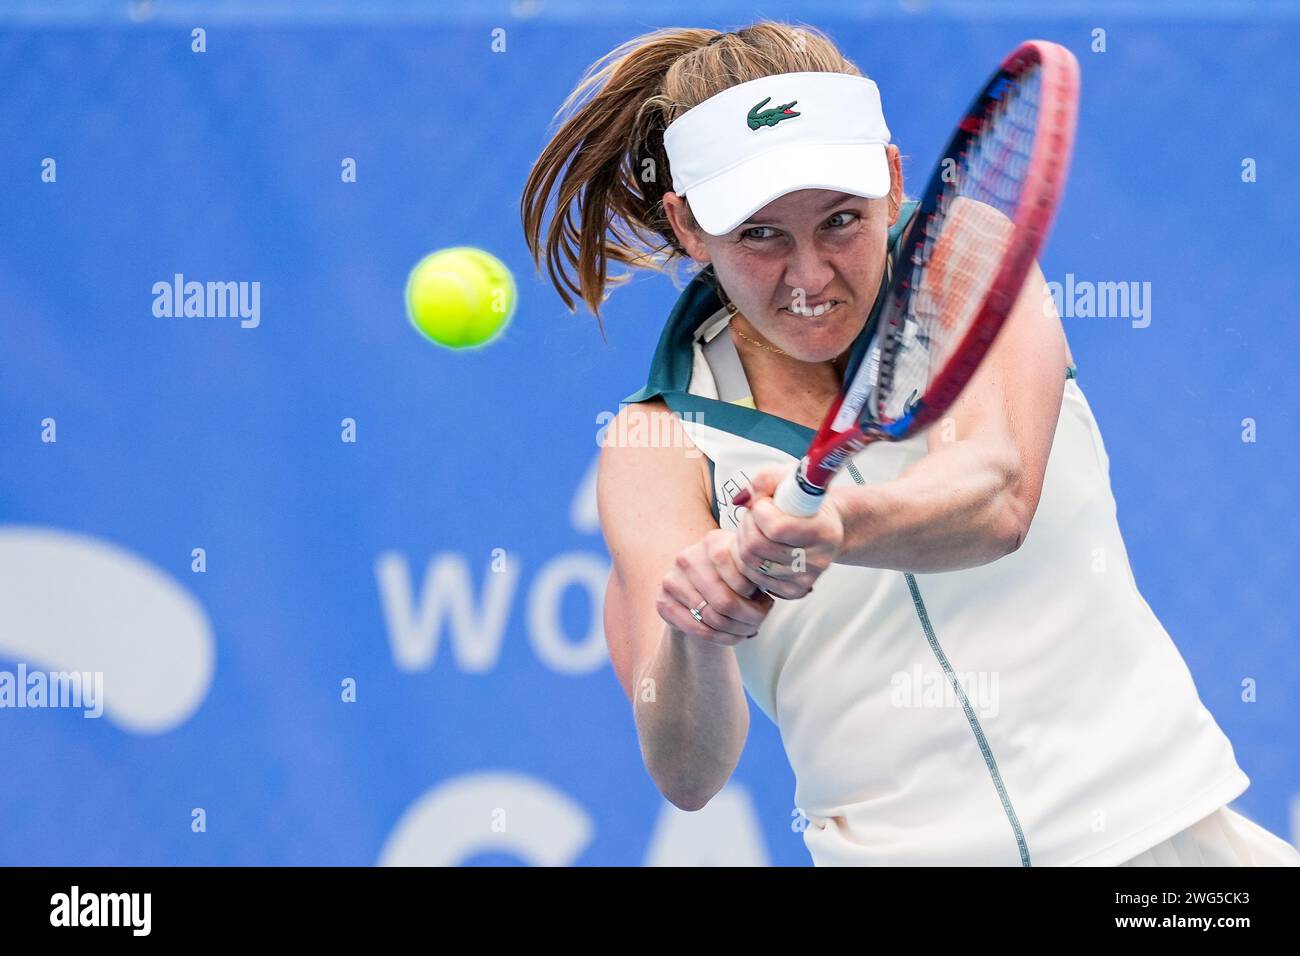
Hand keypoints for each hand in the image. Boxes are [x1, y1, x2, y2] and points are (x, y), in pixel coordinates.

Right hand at [656, 529, 775, 645]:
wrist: (699, 590)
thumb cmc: (731, 578)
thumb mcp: (746, 569)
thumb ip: (757, 575)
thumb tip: (770, 595)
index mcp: (714, 541)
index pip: (742, 578)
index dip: (759, 597)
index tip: (766, 602)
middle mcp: (688, 557)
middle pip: (726, 602)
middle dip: (749, 619)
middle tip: (759, 622)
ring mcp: (672, 579)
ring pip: (713, 619)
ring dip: (737, 631)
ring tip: (748, 630)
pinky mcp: (663, 602)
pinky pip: (697, 629)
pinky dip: (720, 639)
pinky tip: (731, 636)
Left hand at [728, 466, 843, 599]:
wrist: (822, 526)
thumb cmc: (804, 501)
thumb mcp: (790, 478)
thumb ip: (765, 479)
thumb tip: (742, 499)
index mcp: (825, 531)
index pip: (776, 527)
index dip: (759, 511)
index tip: (763, 503)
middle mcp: (818, 559)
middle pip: (757, 547)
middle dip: (747, 525)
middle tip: (754, 516)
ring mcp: (806, 578)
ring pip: (749, 563)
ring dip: (743, 541)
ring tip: (756, 529)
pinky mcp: (793, 590)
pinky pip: (752, 578)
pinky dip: (746, 560)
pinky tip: (758, 547)